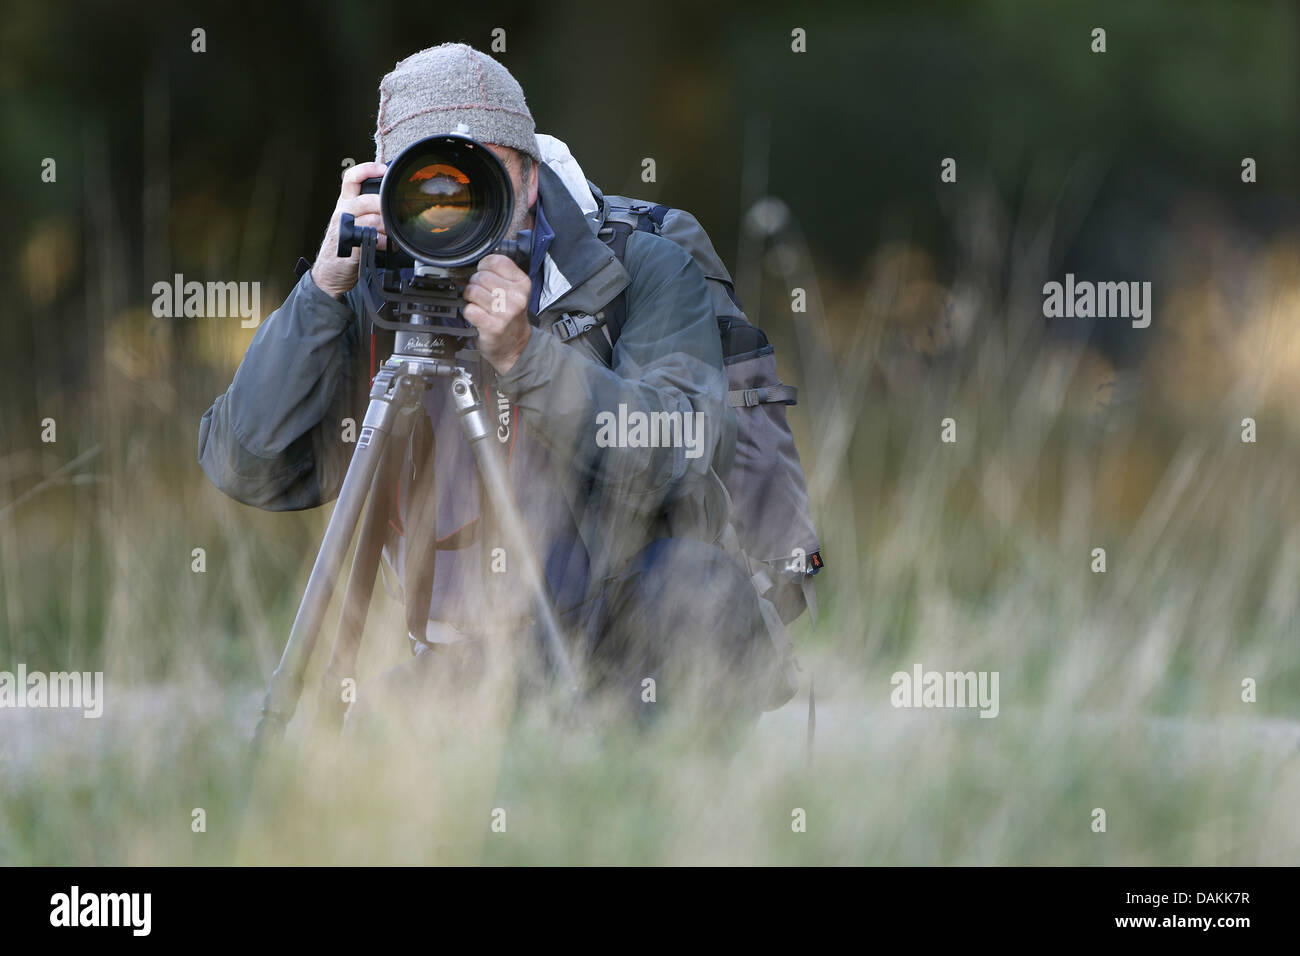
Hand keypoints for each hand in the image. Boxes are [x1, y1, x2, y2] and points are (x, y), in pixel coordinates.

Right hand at [310, 161, 387, 298]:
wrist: (329, 273)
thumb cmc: (345, 247)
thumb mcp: (353, 222)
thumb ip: (368, 210)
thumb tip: (393, 204)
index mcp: (345, 204)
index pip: (351, 178)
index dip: (366, 169)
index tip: (382, 169)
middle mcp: (343, 213)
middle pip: (366, 199)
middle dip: (384, 205)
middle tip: (394, 213)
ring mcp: (345, 230)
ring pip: (372, 220)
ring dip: (387, 228)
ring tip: (392, 234)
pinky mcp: (350, 247)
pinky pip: (372, 240)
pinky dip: (384, 243)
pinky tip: (386, 246)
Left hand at [462, 253, 532, 373]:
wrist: (515, 346)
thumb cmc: (511, 316)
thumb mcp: (516, 291)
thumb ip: (502, 274)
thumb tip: (479, 263)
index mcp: (522, 284)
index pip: (496, 261)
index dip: (484, 266)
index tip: (484, 274)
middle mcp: (517, 297)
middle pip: (481, 276)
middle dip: (475, 283)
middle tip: (480, 294)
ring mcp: (505, 312)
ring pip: (473, 291)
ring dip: (470, 298)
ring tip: (478, 304)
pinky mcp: (493, 326)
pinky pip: (469, 309)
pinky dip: (469, 312)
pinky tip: (477, 316)